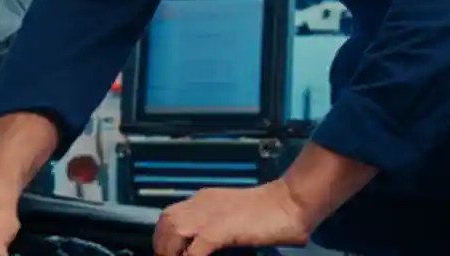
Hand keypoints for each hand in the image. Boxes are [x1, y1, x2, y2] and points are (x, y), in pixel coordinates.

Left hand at [153, 180, 311, 255]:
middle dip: (162, 244)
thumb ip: (216, 223)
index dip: (164, 234)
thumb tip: (203, 243)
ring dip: (170, 251)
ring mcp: (207, 217)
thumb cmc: (269, 211)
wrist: (288, 203)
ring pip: (173, 234)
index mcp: (203, 199)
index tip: (167, 249)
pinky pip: (193, 251)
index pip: (170, 214)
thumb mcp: (232, 213)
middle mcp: (199, 204)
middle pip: (166, 223)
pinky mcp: (218, 232)